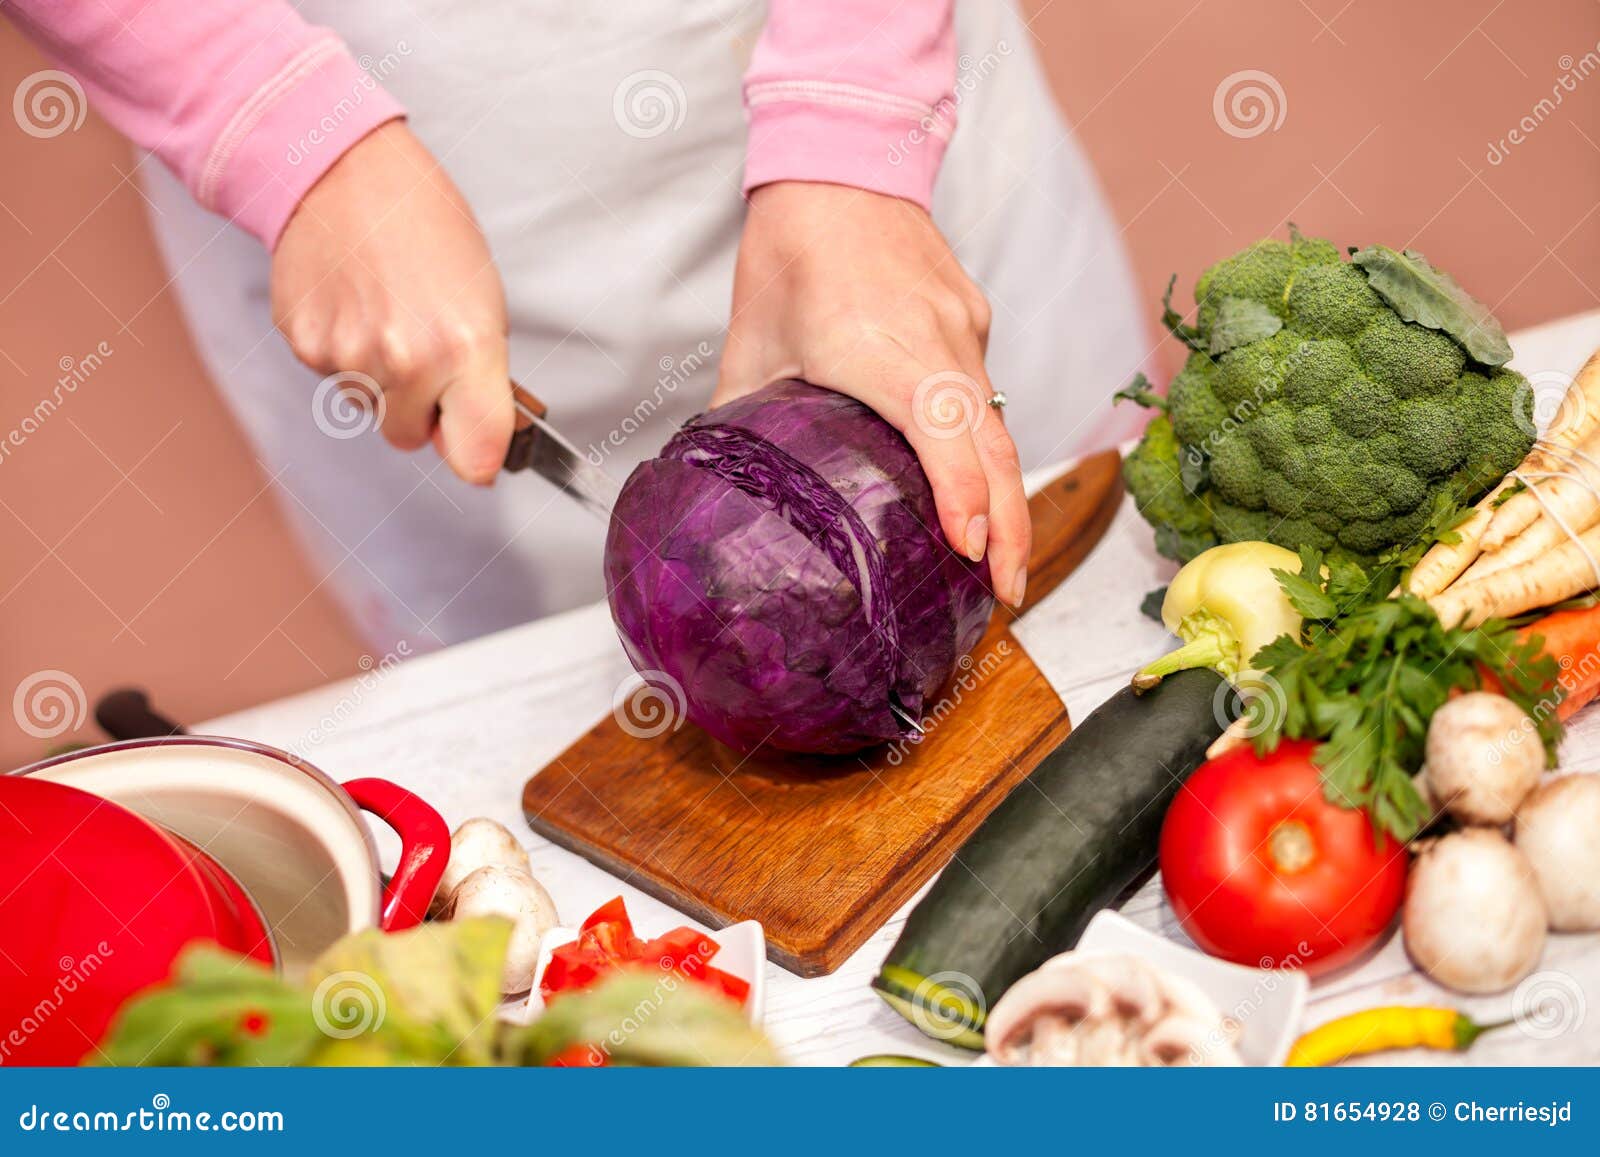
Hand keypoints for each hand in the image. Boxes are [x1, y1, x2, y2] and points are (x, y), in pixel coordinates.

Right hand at [271, 121, 511, 484]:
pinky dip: (342, 352)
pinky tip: (351, 303)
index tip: (477, 450)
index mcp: (465, 348)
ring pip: (369, 408)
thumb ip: (481, 376)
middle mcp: (406, 361)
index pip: (477, 458)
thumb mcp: (483, 298)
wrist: (344, 172)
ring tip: (385, 310)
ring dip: (380, 379)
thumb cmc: (425, 227)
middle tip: (422, 350)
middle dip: (420, 409)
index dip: (478, 459)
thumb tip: (474, 439)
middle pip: (410, 438)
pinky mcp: (305, 345)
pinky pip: (333, 377)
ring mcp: (349, 356)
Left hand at [715, 181, 1028, 606]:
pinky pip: (987, 392)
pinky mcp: (972, 319)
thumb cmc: (791, 250)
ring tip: (1002, 558)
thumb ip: (746, 419)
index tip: (973, 553)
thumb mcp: (752, 344)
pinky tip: (979, 484)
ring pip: (999, 423)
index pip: (943, 432)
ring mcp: (963, 329)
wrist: (840, 163)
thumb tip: (728, 483)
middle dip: (1010, 526)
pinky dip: (988, 444)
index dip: (964, 496)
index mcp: (879, 350)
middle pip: (995, 446)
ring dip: (1006, 494)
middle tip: (1007, 593)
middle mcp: (936, 341)